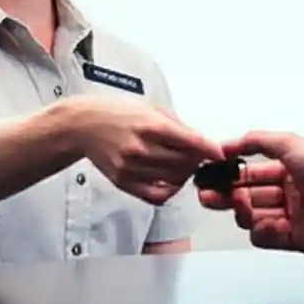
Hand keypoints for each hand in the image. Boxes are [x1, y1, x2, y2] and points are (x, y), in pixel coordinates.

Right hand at [58, 95, 223, 205]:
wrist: (83, 125)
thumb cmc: (115, 113)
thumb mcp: (149, 108)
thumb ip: (176, 125)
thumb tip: (201, 141)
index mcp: (149, 125)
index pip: (190, 141)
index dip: (209, 149)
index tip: (220, 154)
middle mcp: (141, 148)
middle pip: (185, 163)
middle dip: (197, 160)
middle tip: (198, 155)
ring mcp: (131, 167)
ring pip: (174, 180)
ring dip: (185, 174)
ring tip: (183, 165)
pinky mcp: (124, 182)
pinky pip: (156, 195)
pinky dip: (169, 190)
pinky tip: (170, 180)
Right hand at [198, 130, 303, 251]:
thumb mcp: (289, 143)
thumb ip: (255, 141)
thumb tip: (227, 143)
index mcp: (289, 170)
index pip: (250, 174)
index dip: (229, 176)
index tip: (210, 177)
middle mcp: (290, 193)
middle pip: (247, 197)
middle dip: (226, 197)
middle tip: (209, 196)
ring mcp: (293, 217)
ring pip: (253, 218)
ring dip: (243, 212)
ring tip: (242, 206)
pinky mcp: (297, 239)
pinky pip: (267, 238)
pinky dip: (262, 231)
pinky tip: (267, 223)